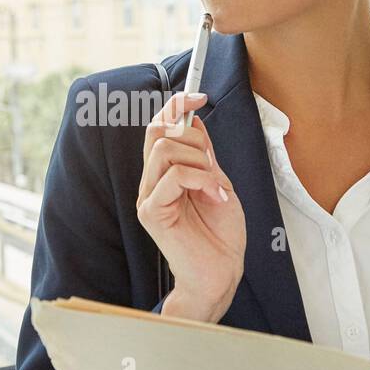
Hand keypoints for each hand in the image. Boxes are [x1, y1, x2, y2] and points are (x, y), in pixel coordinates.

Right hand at [135, 91, 244, 323]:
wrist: (221, 272)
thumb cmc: (221, 234)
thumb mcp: (218, 181)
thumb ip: (203, 154)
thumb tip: (192, 119)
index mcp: (164, 173)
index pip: (158, 127)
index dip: (174, 106)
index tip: (198, 96)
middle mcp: (151, 182)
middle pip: (158, 132)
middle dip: (194, 137)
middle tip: (215, 164)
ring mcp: (148, 197)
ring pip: (165, 150)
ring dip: (200, 161)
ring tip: (216, 186)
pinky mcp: (151, 213)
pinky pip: (173, 176)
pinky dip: (201, 179)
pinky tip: (216, 196)